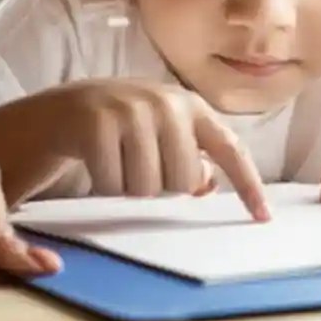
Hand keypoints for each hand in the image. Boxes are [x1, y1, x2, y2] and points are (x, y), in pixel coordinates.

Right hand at [46, 80, 271, 220]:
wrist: (57, 109)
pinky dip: (103, 186)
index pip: (230, 149)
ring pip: (148, 188)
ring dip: (129, 188)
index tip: (263, 218)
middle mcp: (165, 102)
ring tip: (116, 162)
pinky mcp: (96, 124)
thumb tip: (207, 184)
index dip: (248, 185)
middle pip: (183, 181)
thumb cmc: (119, 127)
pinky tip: (95, 163)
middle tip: (139, 166)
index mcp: (189, 106)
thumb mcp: (161, 133)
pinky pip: (112, 186)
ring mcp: (129, 110)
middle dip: (162, 186)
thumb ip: (192, 155)